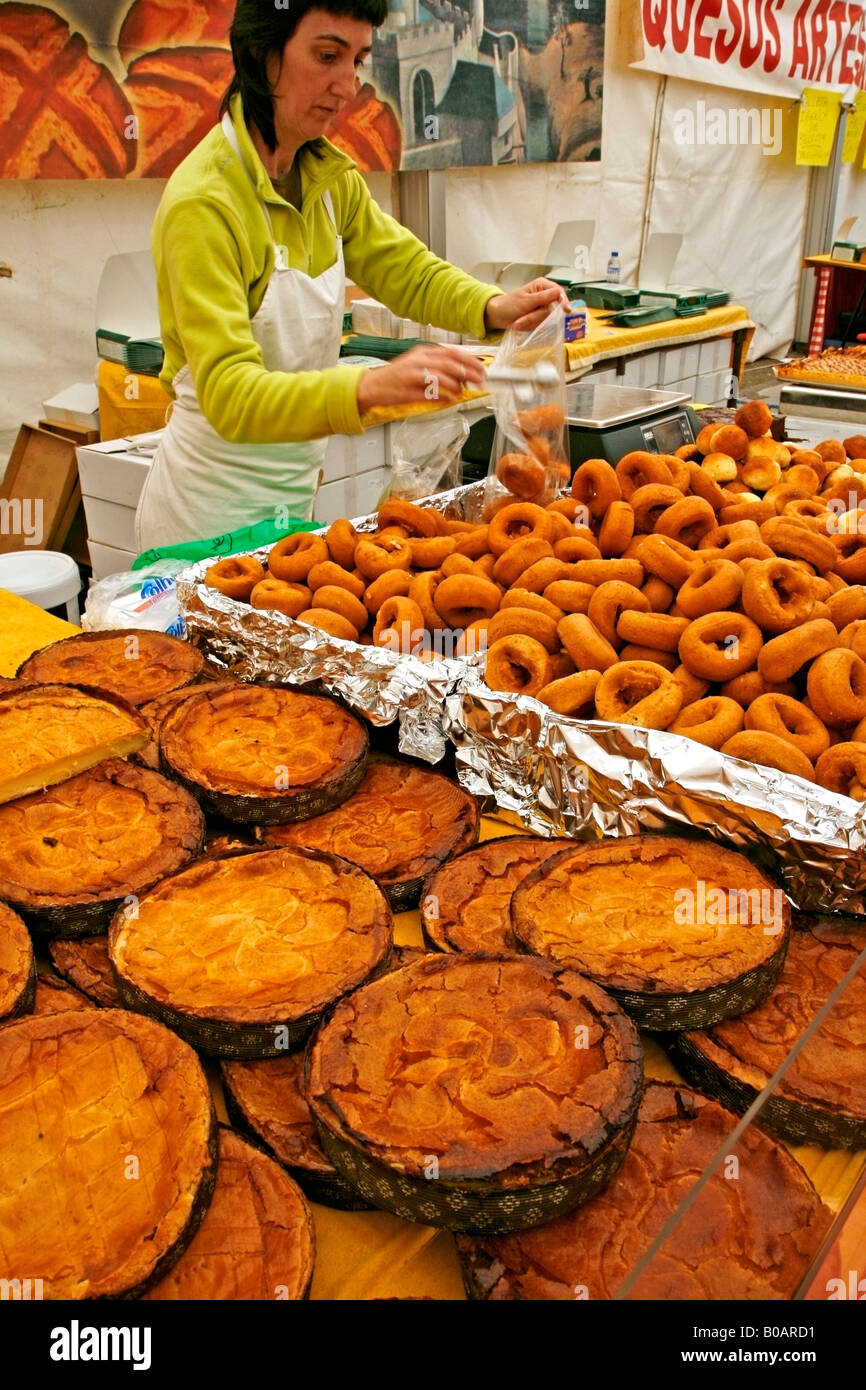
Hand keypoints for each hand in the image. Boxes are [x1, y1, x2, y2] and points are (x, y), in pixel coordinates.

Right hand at [356, 345, 485, 412]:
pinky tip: (449, 401)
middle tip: (480, 380)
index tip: (482, 369)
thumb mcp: (419, 363)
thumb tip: (463, 375)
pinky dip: (442, 398)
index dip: (470, 361)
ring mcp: (411, 376)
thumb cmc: (398, 377)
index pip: (452, 353)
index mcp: (423, 352)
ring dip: (455, 386)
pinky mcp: (406, 392)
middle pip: (449, 364)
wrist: (372, 385)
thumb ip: (439, 366)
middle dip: (468, 372)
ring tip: (462, 392)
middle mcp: (418, 361)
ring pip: (439, 377)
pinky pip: (428, 395)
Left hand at [484, 278, 570, 332]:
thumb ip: (543, 298)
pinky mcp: (540, 319)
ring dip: (531, 323)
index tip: (566, 310)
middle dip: (536, 317)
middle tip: (521, 320)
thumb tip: (558, 293)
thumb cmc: (508, 304)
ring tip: (518, 322)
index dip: (564, 301)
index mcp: (542, 286)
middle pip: (552, 309)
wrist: (498, 316)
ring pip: (546, 319)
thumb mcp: (525, 301)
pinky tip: (522, 324)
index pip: (558, 292)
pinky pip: (542, 325)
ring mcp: (543, 308)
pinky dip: (531, 326)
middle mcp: (545, 296)